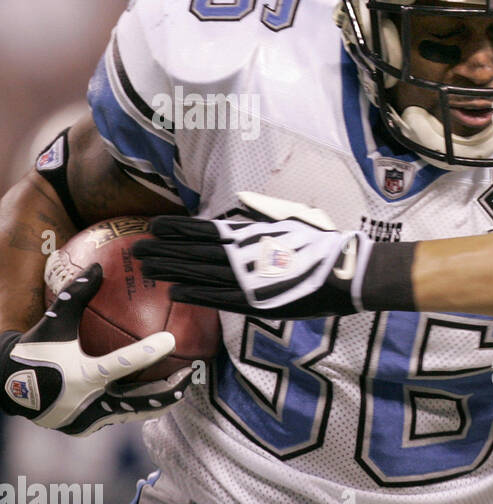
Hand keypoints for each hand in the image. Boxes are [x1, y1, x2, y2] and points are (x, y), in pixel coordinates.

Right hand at [0, 264, 191, 435]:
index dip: (147, 353)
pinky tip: (157, 394)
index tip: (172, 340)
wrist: (7, 387)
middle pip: (140, 400)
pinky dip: (138, 406)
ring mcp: (89, 419)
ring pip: (135, 413)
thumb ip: (76, 294)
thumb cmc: (35, 350)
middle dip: (170, 389)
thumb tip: (98, 266)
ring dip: (161, 401)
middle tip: (191, 373)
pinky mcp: (87, 428)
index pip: (121, 364)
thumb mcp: (54, 322)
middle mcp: (88, 402)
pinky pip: (120, 416)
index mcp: (82, 375)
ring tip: (182, 385)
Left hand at [132, 192, 372, 317]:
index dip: (177, 228)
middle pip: (194, 250)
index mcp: (250, 233)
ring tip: (147, 269)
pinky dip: (196, 293)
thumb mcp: (290, 219)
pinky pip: (219, 297)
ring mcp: (248, 278)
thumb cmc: (320, 245)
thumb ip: (261, 214)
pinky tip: (175, 292)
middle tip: (137, 251)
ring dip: (172, 269)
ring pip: (200, 272)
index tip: (154, 226)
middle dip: (164, 250)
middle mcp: (244, 253)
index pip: (204, 228)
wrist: (344, 271)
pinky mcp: (257, 301)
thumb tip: (241, 203)